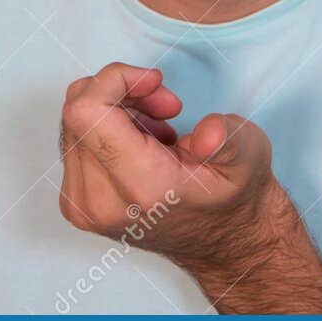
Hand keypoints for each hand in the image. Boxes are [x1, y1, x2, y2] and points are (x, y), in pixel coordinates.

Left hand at [56, 62, 321, 312]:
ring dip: (116, 107)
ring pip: (73, 120)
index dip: (115, 79)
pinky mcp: (76, 201)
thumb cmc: (233, 195)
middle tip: (166, 106)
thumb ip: (229, 140)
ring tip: (160, 126)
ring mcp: (83, 205)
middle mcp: (100, 202)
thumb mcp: (248, 157)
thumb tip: (208, 134)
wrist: (224, 241)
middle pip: (77, 110)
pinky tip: (142, 139)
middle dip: (122, 91)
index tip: (153, 81)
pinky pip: (74, 138)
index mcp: (140, 188)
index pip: (86, 112)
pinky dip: (106, 124)